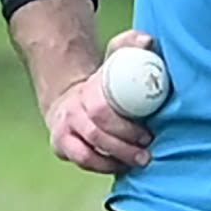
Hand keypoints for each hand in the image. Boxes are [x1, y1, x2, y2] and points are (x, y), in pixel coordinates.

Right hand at [44, 28, 155, 173]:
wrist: (71, 96)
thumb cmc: (104, 80)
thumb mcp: (115, 56)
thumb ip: (130, 45)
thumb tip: (149, 42)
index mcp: (85, 91)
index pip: (101, 111)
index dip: (124, 127)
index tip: (147, 135)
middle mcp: (71, 112)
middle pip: (96, 134)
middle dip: (123, 147)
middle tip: (146, 153)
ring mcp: (64, 131)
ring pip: (86, 154)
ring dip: (114, 161)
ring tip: (138, 162)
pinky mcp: (62, 147)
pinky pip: (81, 162)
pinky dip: (102, 167)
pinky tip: (121, 166)